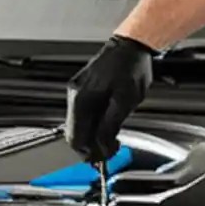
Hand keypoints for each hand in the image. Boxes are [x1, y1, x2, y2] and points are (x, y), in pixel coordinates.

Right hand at [65, 35, 154, 161]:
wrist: (130, 47)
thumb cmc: (130, 68)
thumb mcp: (124, 102)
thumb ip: (110, 127)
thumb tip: (102, 147)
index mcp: (80, 99)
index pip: (75, 137)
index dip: (88, 152)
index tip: (104, 158)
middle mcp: (74, 96)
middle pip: (75, 134)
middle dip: (91, 147)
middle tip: (111, 151)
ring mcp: (77, 93)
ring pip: (80, 127)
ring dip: (94, 137)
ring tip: (113, 141)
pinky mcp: (83, 91)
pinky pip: (84, 116)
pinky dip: (94, 126)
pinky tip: (108, 128)